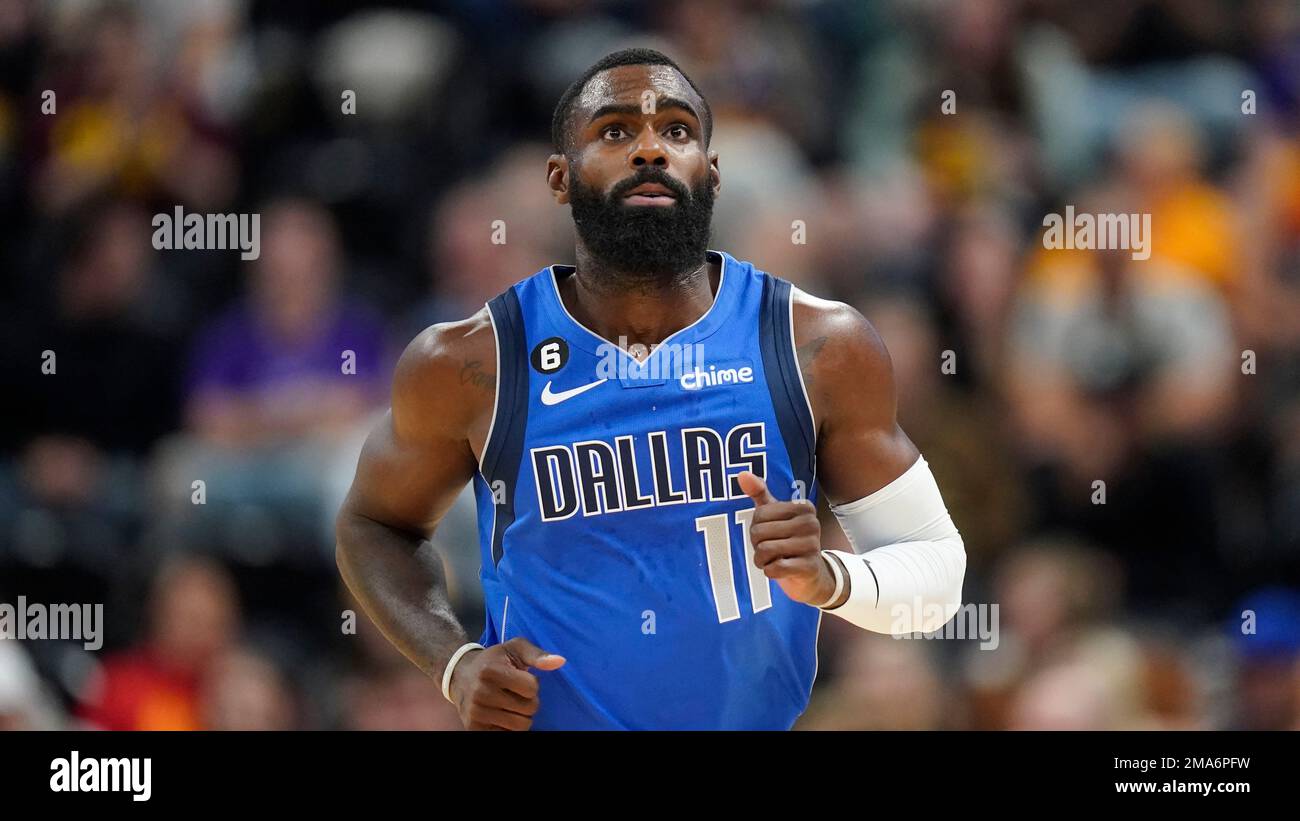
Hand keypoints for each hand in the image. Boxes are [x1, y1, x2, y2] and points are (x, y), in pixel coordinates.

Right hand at [447, 637, 565, 729]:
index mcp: (491, 671)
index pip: (532, 688)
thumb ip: (537, 654)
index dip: (532, 684)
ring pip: (520, 725)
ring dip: (522, 716)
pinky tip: (502, 714)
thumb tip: (560, 661)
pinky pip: (507, 735)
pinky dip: (510, 727)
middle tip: (516, 693)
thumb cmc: (494, 660)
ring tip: (511, 704)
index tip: (520, 678)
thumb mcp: (514, 649)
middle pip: (529, 708)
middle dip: (529, 701)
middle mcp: (481, 693)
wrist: (460, 675)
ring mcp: (476, 712)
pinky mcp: (474, 728)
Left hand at [736, 471, 834, 605]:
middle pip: (759, 532)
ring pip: (765, 550)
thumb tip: (742, 474)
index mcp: (803, 507)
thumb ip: (759, 493)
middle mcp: (811, 523)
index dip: (757, 527)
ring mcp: (812, 545)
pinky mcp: (809, 567)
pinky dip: (770, 571)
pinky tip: (780, 569)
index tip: (771, 533)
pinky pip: (774, 568)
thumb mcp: (774, 515)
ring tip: (775, 559)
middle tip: (771, 549)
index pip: (759, 514)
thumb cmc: (787, 540)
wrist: (809, 575)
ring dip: (762, 559)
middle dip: (758, 545)